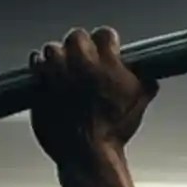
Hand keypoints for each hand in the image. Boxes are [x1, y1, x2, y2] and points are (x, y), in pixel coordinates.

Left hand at [29, 27, 157, 164]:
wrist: (87, 152)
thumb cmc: (114, 130)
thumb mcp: (139, 104)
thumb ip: (146, 83)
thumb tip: (150, 76)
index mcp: (107, 64)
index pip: (105, 34)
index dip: (108, 41)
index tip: (109, 48)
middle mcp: (79, 64)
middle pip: (76, 36)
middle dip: (82, 44)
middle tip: (87, 57)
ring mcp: (56, 73)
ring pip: (53, 48)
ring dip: (60, 55)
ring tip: (67, 67)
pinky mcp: (38, 84)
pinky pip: (35, 63)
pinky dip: (42, 66)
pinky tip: (51, 74)